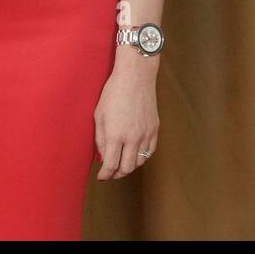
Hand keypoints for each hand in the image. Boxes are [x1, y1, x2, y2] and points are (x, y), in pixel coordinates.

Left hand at [93, 61, 158, 179]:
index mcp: (116, 135)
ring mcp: (146, 134)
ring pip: (140, 162)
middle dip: (117, 174)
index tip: (101, 176)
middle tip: (110, 173)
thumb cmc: (113, 92)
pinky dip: (142, 157)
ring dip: (130, 166)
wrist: (136, 76)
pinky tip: (135, 154)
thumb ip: (100, 139)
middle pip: (127, 168)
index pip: (111, 165)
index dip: (105, 175)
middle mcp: (132, 138)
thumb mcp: (99, 115)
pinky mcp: (155, 129)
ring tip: (122, 164)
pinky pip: (150, 151)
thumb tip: (102, 156)